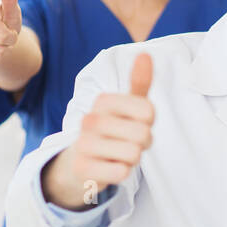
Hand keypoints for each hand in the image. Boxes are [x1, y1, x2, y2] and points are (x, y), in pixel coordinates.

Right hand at [47, 53, 153, 205]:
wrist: (78, 163)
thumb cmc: (111, 131)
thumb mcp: (125, 106)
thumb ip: (138, 83)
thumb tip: (145, 53)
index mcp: (102, 101)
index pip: (148, 111)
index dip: (148, 122)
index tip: (134, 123)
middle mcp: (89, 120)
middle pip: (143, 134)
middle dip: (143, 143)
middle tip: (127, 142)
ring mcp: (83, 145)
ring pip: (134, 155)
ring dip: (132, 159)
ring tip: (117, 155)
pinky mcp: (82, 169)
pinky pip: (122, 173)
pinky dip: (121, 173)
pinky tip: (108, 168)